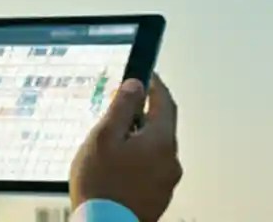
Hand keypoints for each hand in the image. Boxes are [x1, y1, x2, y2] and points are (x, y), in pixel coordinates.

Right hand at [70, 74, 181, 221]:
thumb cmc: (102, 187)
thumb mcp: (104, 136)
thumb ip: (122, 107)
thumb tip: (135, 85)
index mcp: (160, 141)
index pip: (165, 102)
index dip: (154, 85)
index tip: (147, 75)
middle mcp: (170, 161)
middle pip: (160, 127)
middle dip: (142, 116)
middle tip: (119, 113)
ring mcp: (166, 182)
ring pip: (155, 149)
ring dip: (138, 141)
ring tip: (110, 148)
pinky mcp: (158, 197)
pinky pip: (151, 169)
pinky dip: (138, 161)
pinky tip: (117, 169)